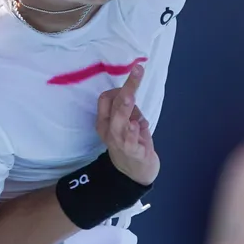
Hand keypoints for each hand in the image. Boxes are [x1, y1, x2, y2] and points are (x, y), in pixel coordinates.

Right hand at [95, 63, 159, 185]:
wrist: (135, 174)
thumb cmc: (132, 143)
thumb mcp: (128, 123)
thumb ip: (129, 109)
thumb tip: (130, 91)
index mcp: (105, 121)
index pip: (106, 99)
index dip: (120, 87)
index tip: (134, 83)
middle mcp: (109, 130)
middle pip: (114, 105)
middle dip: (127, 88)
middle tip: (138, 70)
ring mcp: (120, 142)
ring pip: (119, 123)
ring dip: (125, 108)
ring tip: (130, 96)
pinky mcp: (133, 152)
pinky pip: (130, 141)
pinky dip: (132, 132)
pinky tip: (136, 125)